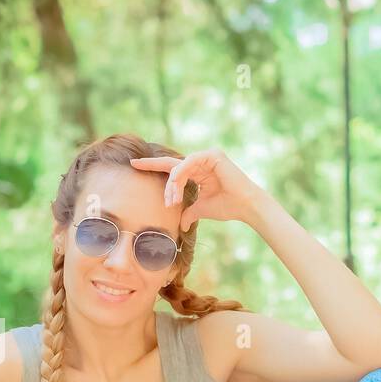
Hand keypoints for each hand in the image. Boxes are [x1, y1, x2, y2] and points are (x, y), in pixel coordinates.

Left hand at [130, 148, 265, 231]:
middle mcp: (201, 161)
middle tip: (134, 164)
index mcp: (199, 171)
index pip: (172, 168)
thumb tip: (181, 226)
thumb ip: (190, 213)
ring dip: (171, 186)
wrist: (246, 207)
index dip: (154, 167)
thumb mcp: (202, 209)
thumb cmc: (228, 207)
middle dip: (151, 164)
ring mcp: (206, 156)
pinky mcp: (212, 155)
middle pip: (171, 164)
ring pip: (178, 168)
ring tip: (171, 203)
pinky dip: (179, 178)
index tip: (135, 166)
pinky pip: (188, 164)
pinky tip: (176, 191)